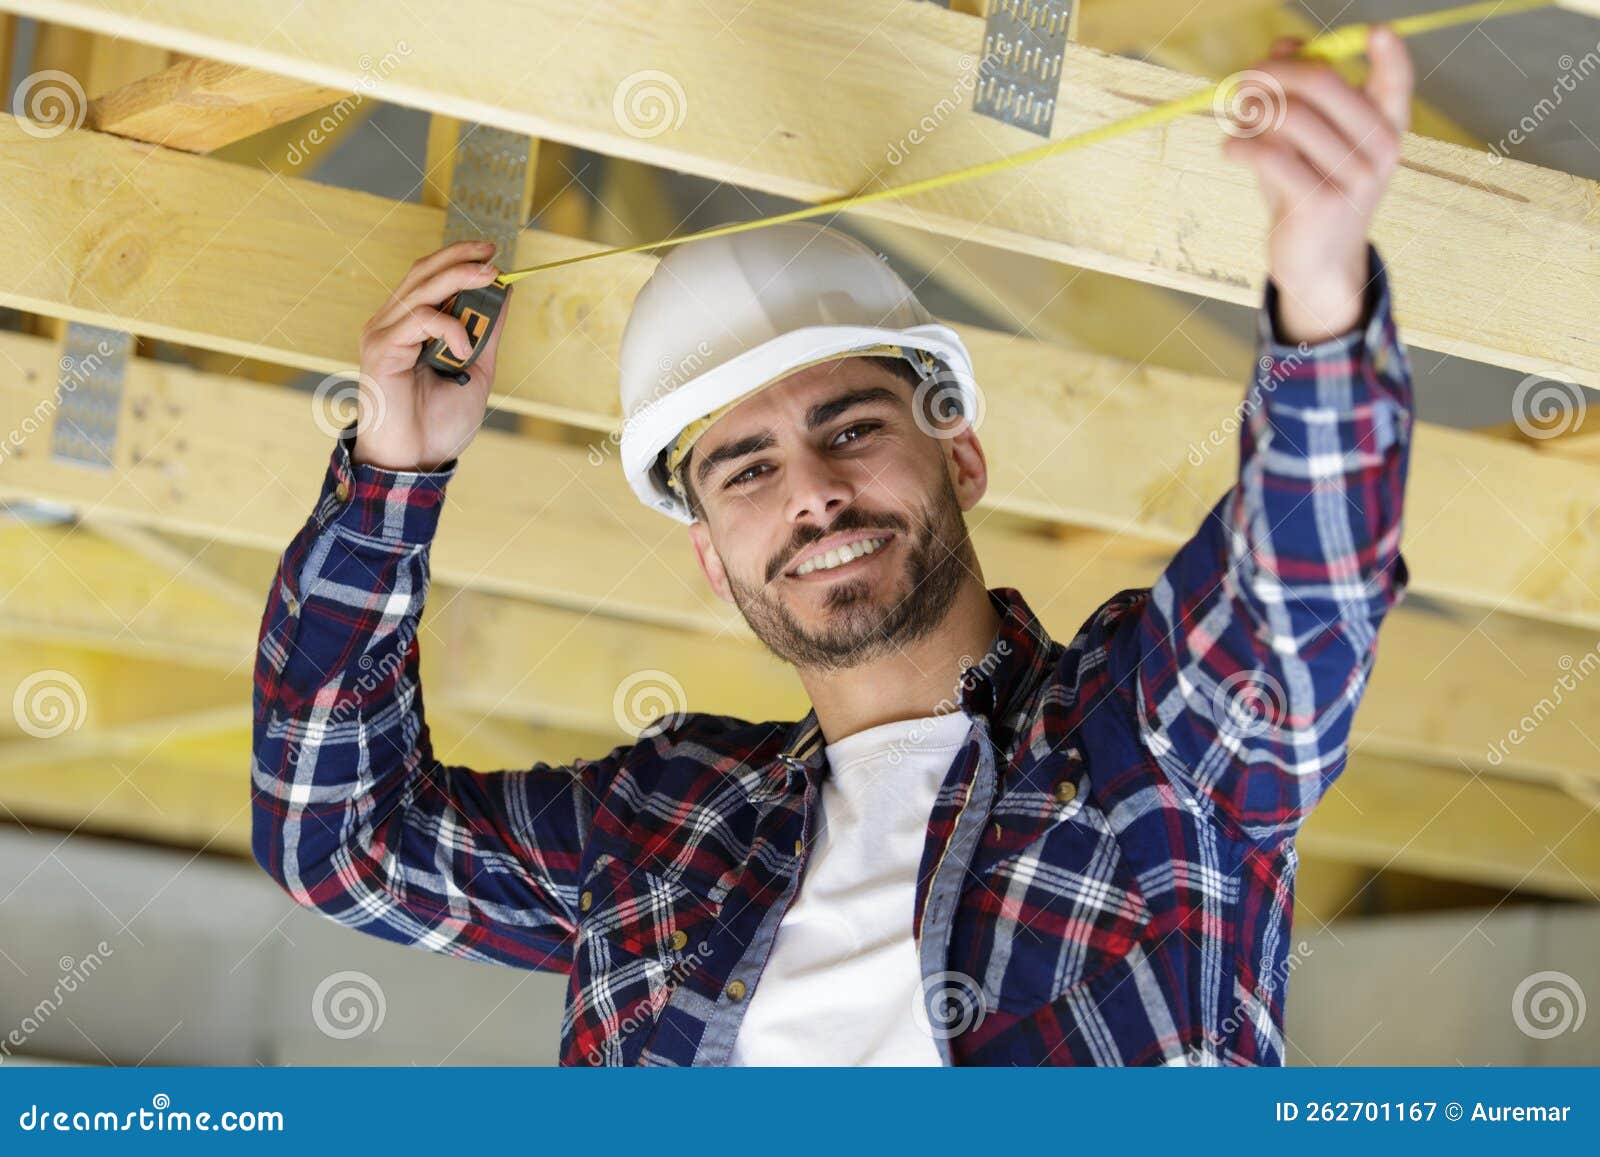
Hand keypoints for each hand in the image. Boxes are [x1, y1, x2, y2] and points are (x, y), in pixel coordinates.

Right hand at [353, 239, 510, 470]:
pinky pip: (419, 319)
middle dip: (459, 257)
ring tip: (490, 275)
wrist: (416, 461)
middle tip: (492, 252)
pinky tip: (464, 348)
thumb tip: (504, 294)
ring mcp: (383, 334)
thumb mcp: (476, 370)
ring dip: (459, 277)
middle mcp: (392, 324)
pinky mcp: (381, 349)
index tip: (492, 254)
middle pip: (423, 274)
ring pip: (421, 290)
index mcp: (410, 326)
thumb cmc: (439, 423)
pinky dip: (449, 327)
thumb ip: (486, 333)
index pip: (430, 278)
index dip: (457, 259)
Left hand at [1222, 26, 1412, 344]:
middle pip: (1322, 82)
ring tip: (1234, 119)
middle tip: (1242, 79)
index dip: (1389, 53)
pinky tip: (1229, 149)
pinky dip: (1239, 145)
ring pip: (1289, 115)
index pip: (1397, 82)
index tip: (1373, 32)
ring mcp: (1353, 178)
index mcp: (1387, 128)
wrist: (1317, 265)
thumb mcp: (1309, 142)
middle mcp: (1380, 150)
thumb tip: (1281, 46)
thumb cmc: (1310, 191)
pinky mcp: (1320, 204)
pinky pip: (1269, 156)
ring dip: (1250, 108)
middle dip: (1273, 71)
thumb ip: (1301, 95)